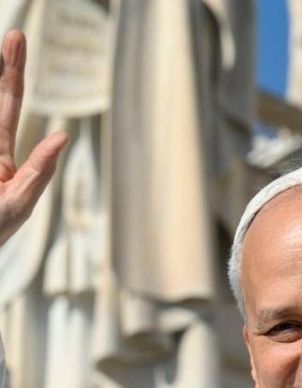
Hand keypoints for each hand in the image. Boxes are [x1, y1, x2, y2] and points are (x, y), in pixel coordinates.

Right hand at [0, 31, 67, 248]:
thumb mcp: (18, 206)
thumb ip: (38, 173)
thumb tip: (62, 135)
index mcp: (0, 154)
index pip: (5, 104)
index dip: (11, 72)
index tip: (16, 37)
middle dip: (5, 68)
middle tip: (16, 35)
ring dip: (3, 132)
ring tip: (8, 177)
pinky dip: (0, 162)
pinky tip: (3, 170)